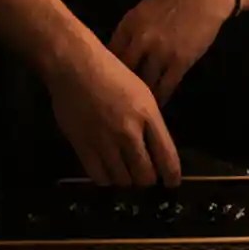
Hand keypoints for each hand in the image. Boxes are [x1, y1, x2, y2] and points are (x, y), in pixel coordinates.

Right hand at [44, 44, 182, 187]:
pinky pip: (99, 176)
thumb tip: (157, 149)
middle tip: (145, 177)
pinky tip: (108, 172)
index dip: (172, 176)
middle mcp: (128, 133)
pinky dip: (106, 179)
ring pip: (123, 180)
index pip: (167, 157)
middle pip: (145, 175)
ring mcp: (105, 141)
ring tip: (126, 174)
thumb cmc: (112, 73)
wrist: (76, 66)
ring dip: (127, 181)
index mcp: (148, 116)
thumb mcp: (142, 93)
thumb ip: (151, 122)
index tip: (171, 183)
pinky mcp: (83, 146)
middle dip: (148, 181)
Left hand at [109, 0, 236, 105]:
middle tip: (118, 103)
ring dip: (141, 98)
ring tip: (137, 110)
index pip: (109, 55)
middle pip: (123, 72)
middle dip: (119, 89)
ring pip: (144, 84)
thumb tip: (117, 55)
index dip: (105, 72)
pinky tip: (158, 107)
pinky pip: (166, 86)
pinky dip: (161, 98)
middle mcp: (141, 39)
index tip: (105, 84)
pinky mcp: (180, 60)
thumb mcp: (142, 11)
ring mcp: (161, 51)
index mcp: (128, 25)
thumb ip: (129, 32)